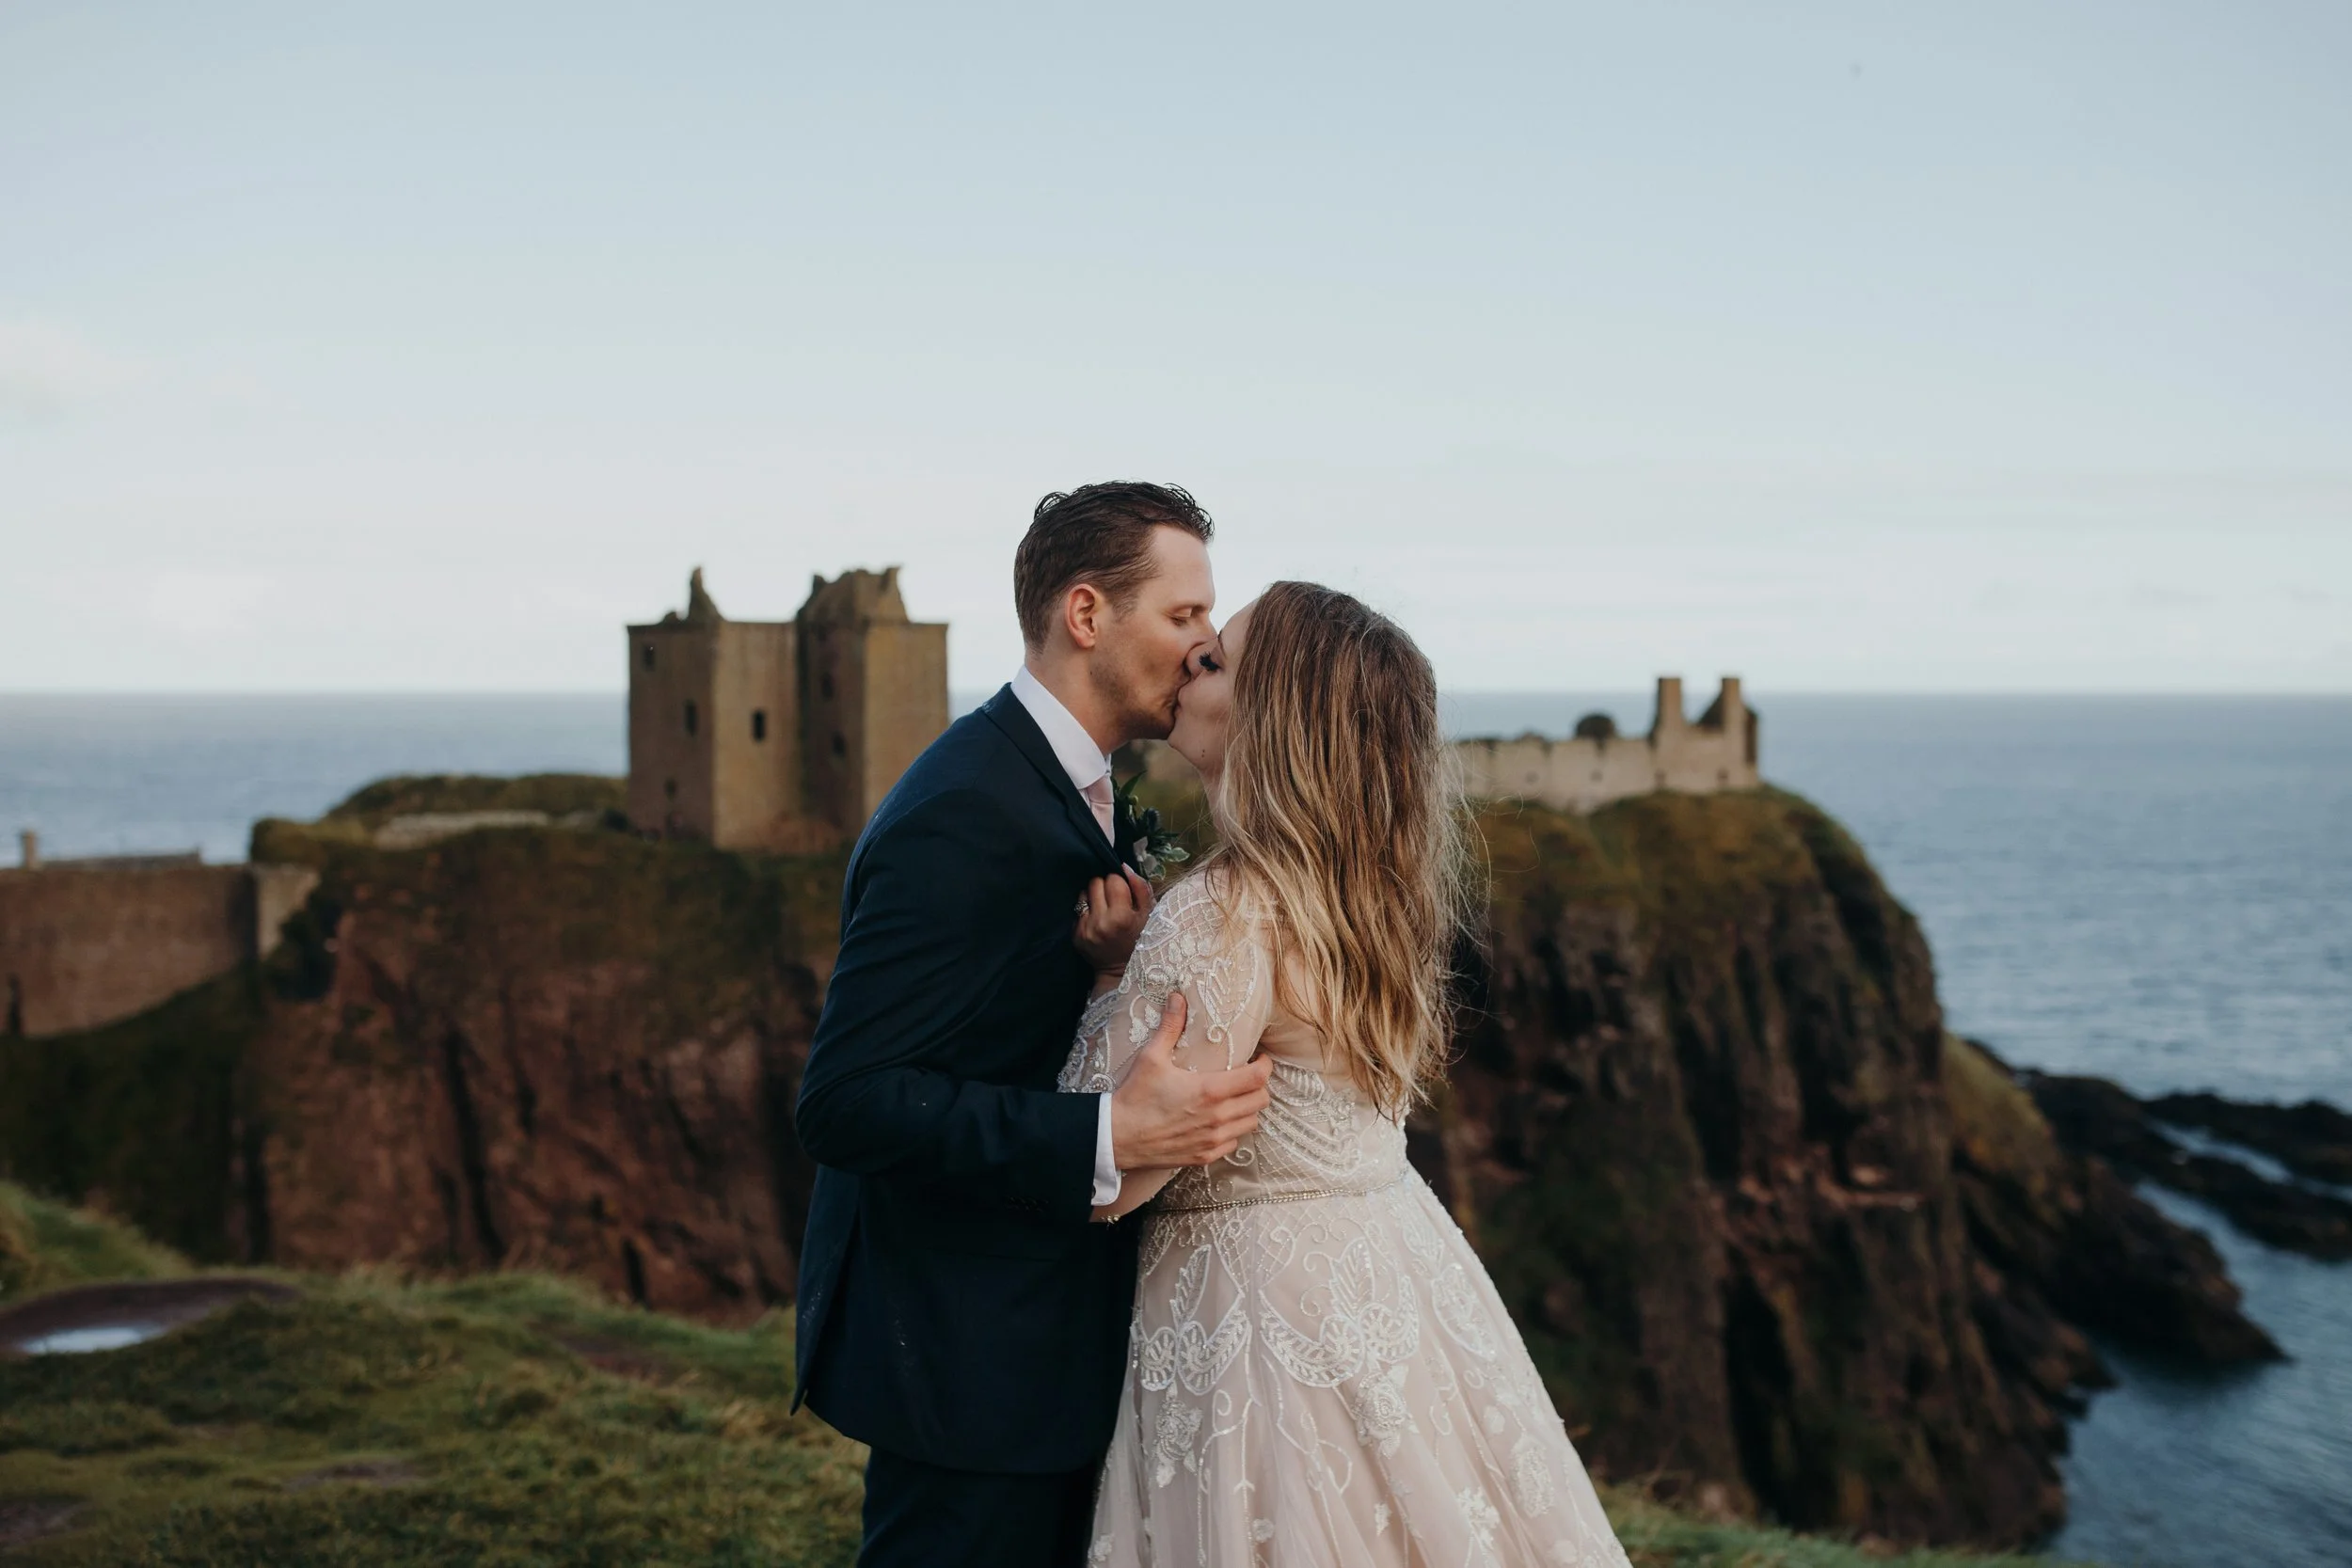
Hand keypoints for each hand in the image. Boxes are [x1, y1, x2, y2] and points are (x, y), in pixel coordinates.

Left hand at [1073, 866, 1154, 980]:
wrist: (1120, 971)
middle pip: (1095, 882)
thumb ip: (1140, 888)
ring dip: (1093, 896)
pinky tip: (1095, 919)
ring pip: (1083, 893)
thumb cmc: (1140, 939)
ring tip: (1103, 908)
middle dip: (1104, 886)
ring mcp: (1085, 929)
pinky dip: (1086, 910)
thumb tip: (1124, 866)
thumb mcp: (1149, 914)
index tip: (1123, 893)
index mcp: (1121, 916)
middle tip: (1112, 899)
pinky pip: (1077, 909)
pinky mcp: (1075, 934)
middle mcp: (1100, 922)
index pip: (1113, 879)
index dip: (1119, 882)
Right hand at [1109, 994, 1274, 1168]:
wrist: (1117, 1137)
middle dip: (1259, 1085)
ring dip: (1248, 1109)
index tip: (1259, 1058)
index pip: (1258, 1077)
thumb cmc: (1135, 1097)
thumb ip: (1170, 1026)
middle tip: (1247, 1076)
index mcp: (1210, 1090)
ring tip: (1235, 1098)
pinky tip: (1218, 1121)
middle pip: (1261, 1101)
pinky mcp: (1204, 1156)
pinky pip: (1233, 1143)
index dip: (1265, 1065)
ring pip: (1251, 1123)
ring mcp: (1213, 1139)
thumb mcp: (1151, 1057)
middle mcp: (1217, 1117)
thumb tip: (1178, 997)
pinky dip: (1232, 1131)